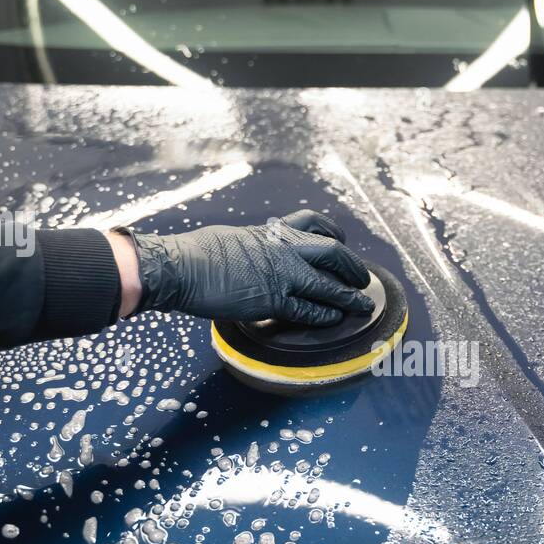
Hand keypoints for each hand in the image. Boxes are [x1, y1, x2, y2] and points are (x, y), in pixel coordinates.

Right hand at [114, 210, 373, 325]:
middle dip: (352, 267)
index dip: (334, 233)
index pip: (313, 224)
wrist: (181, 267)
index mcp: (271, 232)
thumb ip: (252, 244)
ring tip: (363, 306)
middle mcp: (282, 249)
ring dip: (348, 297)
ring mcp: (279, 275)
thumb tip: (252, 250)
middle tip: (363, 279)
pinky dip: (323, 315)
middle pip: (332, 252)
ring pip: (326, 285)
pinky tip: (334, 319)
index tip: (343, 240)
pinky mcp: (271, 300)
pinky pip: (306, 309)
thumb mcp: (231, 237)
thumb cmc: (196, 253)